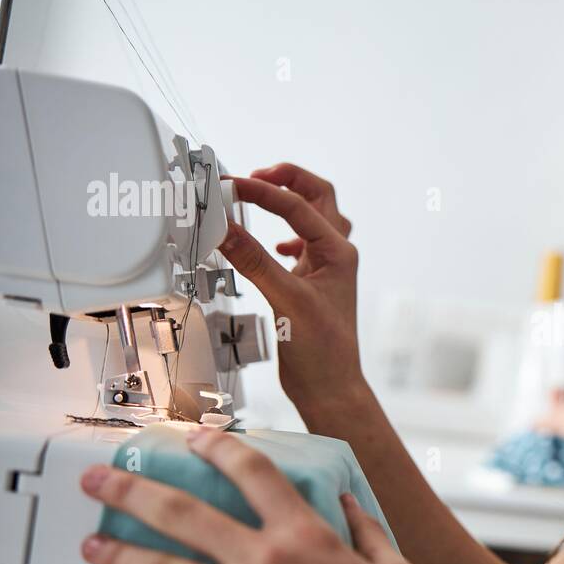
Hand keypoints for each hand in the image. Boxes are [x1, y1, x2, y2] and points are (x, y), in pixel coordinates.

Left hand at [77, 428, 453, 563]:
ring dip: (118, 554)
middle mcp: (265, 562)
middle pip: (181, 511)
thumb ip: (366, 532)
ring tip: (94, 547)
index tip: (193, 438)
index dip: (217, 448)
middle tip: (100, 479)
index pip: (251, 472)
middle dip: (130, 489)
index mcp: (307, 535)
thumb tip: (350, 503)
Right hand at [219, 163, 363, 414]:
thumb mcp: (286, 300)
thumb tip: (226, 228)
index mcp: (338, 253)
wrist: (329, 387)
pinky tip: (272, 246)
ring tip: (260, 197)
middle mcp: (335, 256)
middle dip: (289, 181)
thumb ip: (254, 261)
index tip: (232, 186)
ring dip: (290, 203)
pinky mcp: (311, 285)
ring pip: (314, 220)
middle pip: (318, 199)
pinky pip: (303, 247)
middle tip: (256, 176)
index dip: (263, 192)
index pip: (297, 207)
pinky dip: (286, 236)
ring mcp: (325, 270)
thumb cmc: (322, 351)